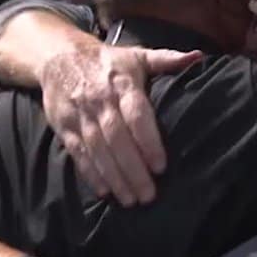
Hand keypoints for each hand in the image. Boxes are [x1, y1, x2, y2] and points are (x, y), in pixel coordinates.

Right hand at [40, 43, 200, 205]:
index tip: (161, 166)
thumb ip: (167, 60)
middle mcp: (100, 100)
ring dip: (114, 177)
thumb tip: (199, 57)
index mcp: (122, 83)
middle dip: (133, 169)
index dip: (148, 141)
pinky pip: (78, 153)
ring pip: (97, 150)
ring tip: (130, 200)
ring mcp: (81, 115)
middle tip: (149, 194)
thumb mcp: (137, 55)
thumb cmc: (107, 62)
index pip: (136, 115)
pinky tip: (105, 192)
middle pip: (117, 138)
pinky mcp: (65, 127)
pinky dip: (90, 174)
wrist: (58, 56)